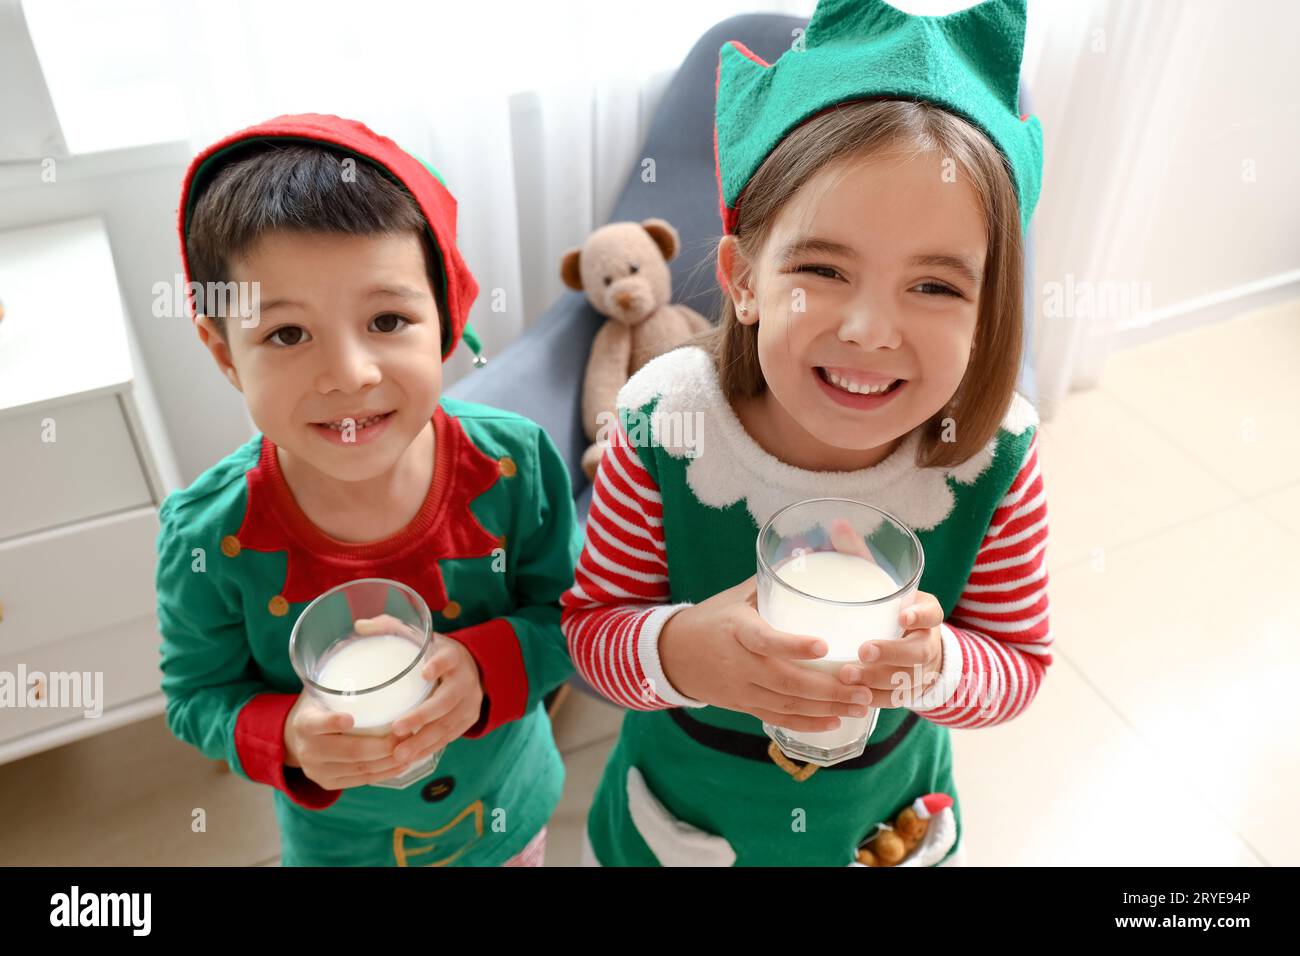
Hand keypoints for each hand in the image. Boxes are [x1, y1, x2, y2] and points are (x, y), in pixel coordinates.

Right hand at [283, 691, 405, 789]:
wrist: (295, 740)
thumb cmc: (320, 709)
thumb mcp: (321, 693)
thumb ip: (340, 684)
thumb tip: (376, 659)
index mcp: (304, 724)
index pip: (316, 724)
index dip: (333, 722)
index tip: (351, 719)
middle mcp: (308, 750)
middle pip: (349, 751)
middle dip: (381, 746)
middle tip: (405, 734)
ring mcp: (317, 771)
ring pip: (360, 769)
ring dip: (389, 761)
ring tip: (411, 749)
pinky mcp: (328, 784)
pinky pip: (361, 781)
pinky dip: (385, 773)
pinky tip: (402, 764)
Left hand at [381, 631, 484, 769]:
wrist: (473, 668)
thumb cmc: (435, 652)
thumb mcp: (420, 636)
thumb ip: (391, 627)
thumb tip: (359, 625)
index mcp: (454, 657)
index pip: (449, 659)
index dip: (439, 665)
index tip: (424, 673)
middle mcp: (465, 681)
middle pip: (446, 701)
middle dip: (422, 717)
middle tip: (397, 729)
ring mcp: (469, 703)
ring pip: (448, 725)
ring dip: (424, 741)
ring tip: (399, 753)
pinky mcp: (468, 721)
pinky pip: (449, 738)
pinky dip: (429, 749)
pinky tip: (409, 758)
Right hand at [658, 575, 871, 732]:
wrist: (673, 654)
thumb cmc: (712, 618)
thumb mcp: (736, 596)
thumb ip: (772, 583)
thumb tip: (809, 553)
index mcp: (736, 629)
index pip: (764, 640)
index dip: (792, 645)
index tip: (824, 645)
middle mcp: (738, 663)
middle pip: (785, 681)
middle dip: (828, 688)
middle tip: (862, 686)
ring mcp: (741, 689)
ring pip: (786, 704)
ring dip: (826, 707)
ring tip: (861, 706)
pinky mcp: (744, 705)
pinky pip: (778, 718)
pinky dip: (807, 724)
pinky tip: (835, 721)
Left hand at [823, 518, 943, 708]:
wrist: (916, 651)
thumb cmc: (889, 608)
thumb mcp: (882, 583)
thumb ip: (861, 557)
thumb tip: (837, 524)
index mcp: (926, 614)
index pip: (932, 613)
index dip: (920, 616)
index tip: (902, 617)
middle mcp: (926, 644)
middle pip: (917, 653)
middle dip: (891, 653)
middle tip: (863, 650)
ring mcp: (918, 672)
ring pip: (903, 681)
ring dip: (876, 680)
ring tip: (845, 677)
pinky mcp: (905, 692)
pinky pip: (892, 700)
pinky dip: (872, 701)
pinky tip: (849, 700)